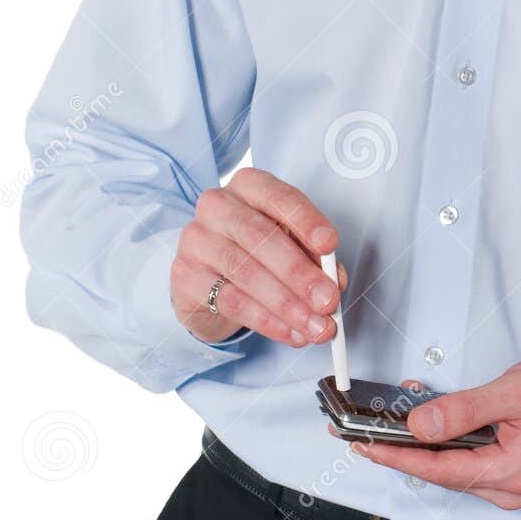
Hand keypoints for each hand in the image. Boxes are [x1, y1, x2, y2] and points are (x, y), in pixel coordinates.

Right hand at [171, 166, 347, 346]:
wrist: (206, 279)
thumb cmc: (254, 251)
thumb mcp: (288, 244)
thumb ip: (313, 256)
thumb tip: (334, 280)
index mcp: (250, 187)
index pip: (280, 197)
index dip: (306, 222)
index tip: (330, 246)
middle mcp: (219, 206)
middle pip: (262, 237)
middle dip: (300, 274)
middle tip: (327, 300)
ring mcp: (197, 240)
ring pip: (247, 273)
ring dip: (288, 305)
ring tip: (315, 326)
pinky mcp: (186, 276)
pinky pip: (232, 301)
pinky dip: (268, 321)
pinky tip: (290, 332)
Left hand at [334, 352, 520, 508]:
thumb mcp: (512, 391)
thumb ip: (463, 410)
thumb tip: (419, 427)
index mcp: (511, 473)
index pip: (439, 470)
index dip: (397, 457)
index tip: (363, 447)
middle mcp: (509, 489)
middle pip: (441, 472)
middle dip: (402, 449)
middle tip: (363, 431)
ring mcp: (511, 484)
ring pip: (452, 466)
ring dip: (424, 442)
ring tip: (390, 419)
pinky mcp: (511, 471)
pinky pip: (468, 460)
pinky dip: (446, 440)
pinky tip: (429, 418)